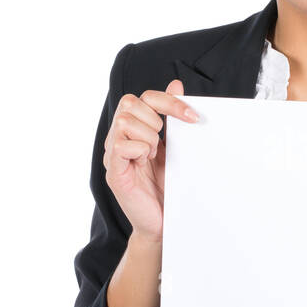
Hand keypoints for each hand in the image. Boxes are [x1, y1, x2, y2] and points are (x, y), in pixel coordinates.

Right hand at [104, 79, 199, 241]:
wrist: (164, 223)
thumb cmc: (167, 186)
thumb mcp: (175, 146)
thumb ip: (172, 117)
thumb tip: (176, 83)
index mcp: (133, 130)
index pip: (143, 98)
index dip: (169, 101)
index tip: (193, 117)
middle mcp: (119, 138)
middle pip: (129, 103)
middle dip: (155, 118)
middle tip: (162, 142)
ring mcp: (113, 155)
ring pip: (125, 122)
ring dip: (148, 137)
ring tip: (152, 156)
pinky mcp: (114, 173)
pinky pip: (120, 146)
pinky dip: (139, 150)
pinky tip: (144, 163)